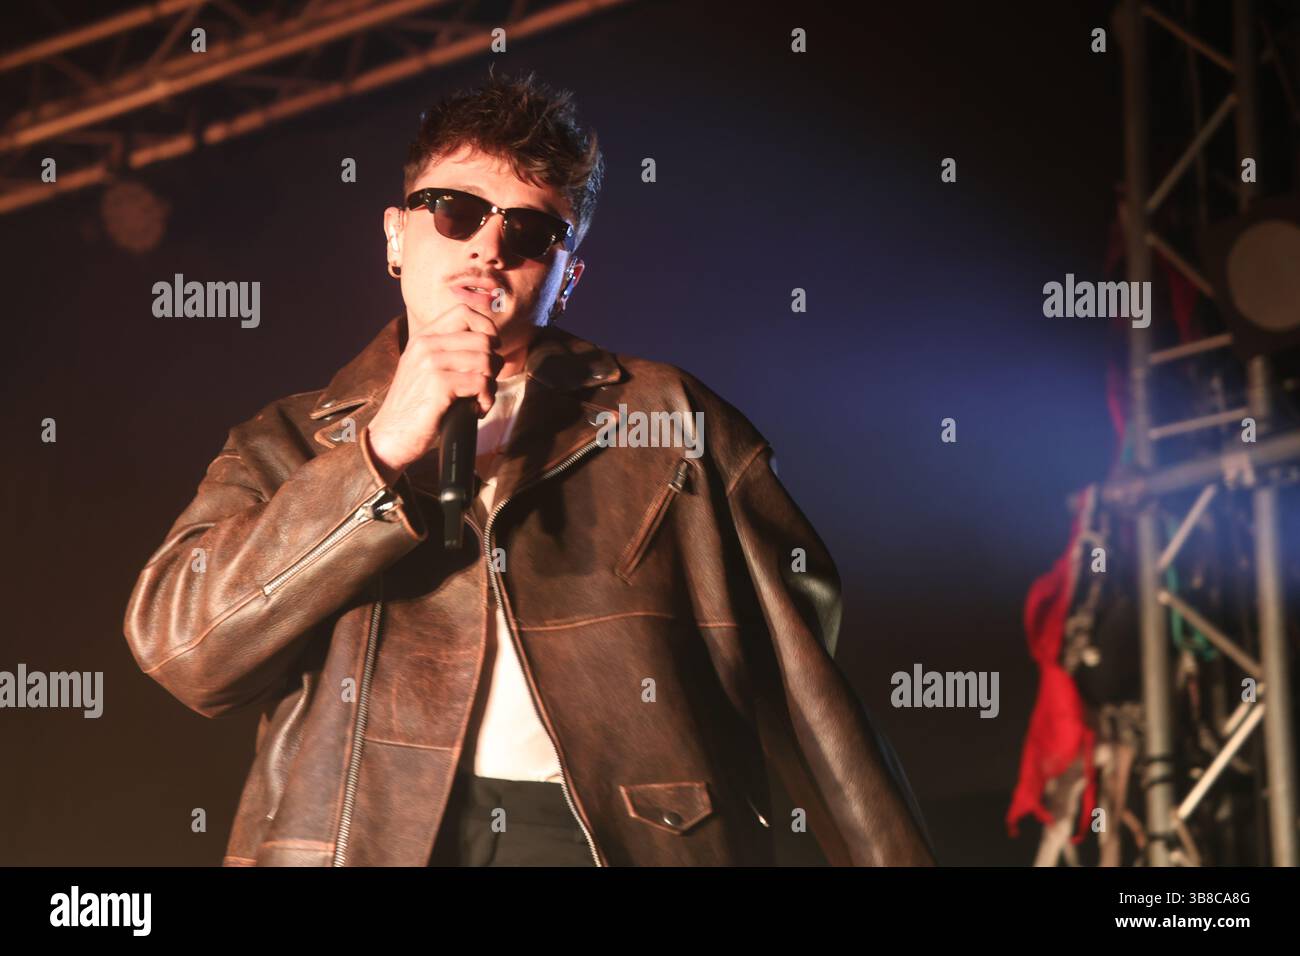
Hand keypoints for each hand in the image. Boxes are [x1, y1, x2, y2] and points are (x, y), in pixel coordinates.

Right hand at [366, 304, 501, 480]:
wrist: (390, 437)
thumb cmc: (416, 407)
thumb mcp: (426, 370)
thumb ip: (450, 352)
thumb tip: (492, 344)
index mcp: (423, 338)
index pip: (465, 312)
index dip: (487, 329)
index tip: (490, 352)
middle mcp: (426, 345)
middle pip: (483, 339)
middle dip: (494, 364)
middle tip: (483, 385)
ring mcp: (430, 363)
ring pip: (486, 360)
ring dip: (491, 385)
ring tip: (479, 400)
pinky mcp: (438, 384)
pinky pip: (481, 383)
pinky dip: (486, 400)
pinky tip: (476, 410)